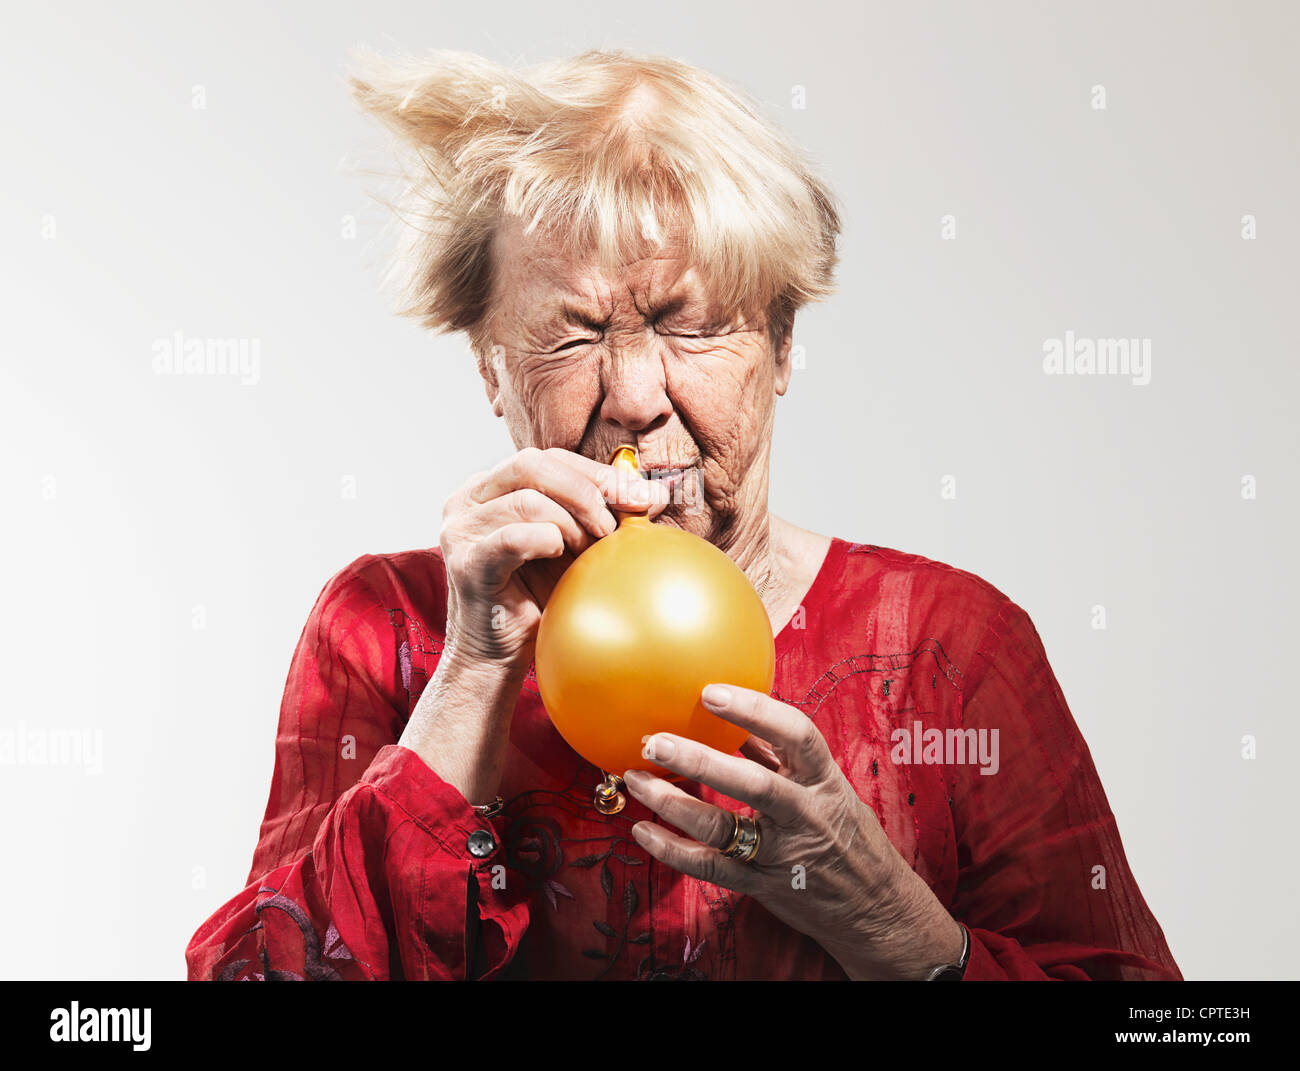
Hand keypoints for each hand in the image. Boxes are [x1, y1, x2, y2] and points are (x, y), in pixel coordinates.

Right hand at [404, 447, 669, 803]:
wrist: (499, 659)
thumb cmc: (538, 600)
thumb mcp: (576, 549)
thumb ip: (605, 516)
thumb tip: (657, 494)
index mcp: (491, 487)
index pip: (549, 458)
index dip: (597, 472)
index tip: (642, 498)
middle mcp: (467, 500)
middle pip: (533, 464)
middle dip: (587, 490)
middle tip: (615, 525)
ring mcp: (460, 528)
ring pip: (528, 499)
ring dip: (572, 522)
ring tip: (588, 551)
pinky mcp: (465, 561)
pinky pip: (515, 536)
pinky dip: (548, 542)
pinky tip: (561, 557)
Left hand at [622, 683, 965, 979]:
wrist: (877, 910)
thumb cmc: (846, 836)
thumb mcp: (827, 787)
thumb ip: (783, 756)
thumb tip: (734, 716)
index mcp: (825, 782)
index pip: (797, 735)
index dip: (755, 710)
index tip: (711, 691)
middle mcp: (806, 816)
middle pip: (753, 784)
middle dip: (700, 761)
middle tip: (655, 742)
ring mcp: (783, 856)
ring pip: (722, 830)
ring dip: (673, 804)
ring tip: (636, 780)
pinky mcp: (763, 887)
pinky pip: (711, 869)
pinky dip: (673, 850)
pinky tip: (644, 830)